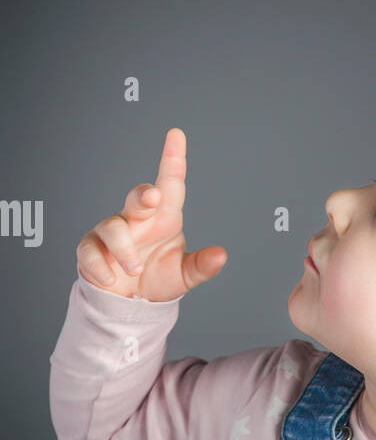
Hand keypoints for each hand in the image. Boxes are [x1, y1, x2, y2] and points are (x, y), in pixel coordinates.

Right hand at [75, 128, 226, 300]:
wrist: (132, 305)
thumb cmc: (158, 279)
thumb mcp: (184, 276)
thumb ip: (201, 266)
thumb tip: (221, 255)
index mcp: (164, 218)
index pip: (170, 183)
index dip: (173, 159)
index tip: (176, 134)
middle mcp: (137, 219)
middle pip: (138, 196)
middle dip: (144, 194)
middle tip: (154, 198)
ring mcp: (112, 232)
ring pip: (113, 227)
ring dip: (124, 249)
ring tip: (135, 269)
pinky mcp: (91, 248)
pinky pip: (89, 250)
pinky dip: (100, 265)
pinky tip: (110, 278)